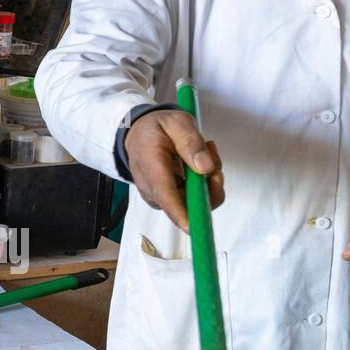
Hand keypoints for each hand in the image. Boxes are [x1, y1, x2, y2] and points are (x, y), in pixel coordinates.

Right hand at [125, 109, 223, 229]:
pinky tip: (199, 162)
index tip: (194, 227)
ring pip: (195, 202)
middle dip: (210, 183)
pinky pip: (194, 199)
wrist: (139, 135)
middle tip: (211, 151)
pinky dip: (204, 182)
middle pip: (187, 204)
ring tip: (204, 150)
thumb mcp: (176, 122)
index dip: (181, 214)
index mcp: (151, 166)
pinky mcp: (169, 201)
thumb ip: (191, 142)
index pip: (165, 195)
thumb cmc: (156, 129)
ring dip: (209, 179)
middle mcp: (153, 189)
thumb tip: (206, 168)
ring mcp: (161, 198)